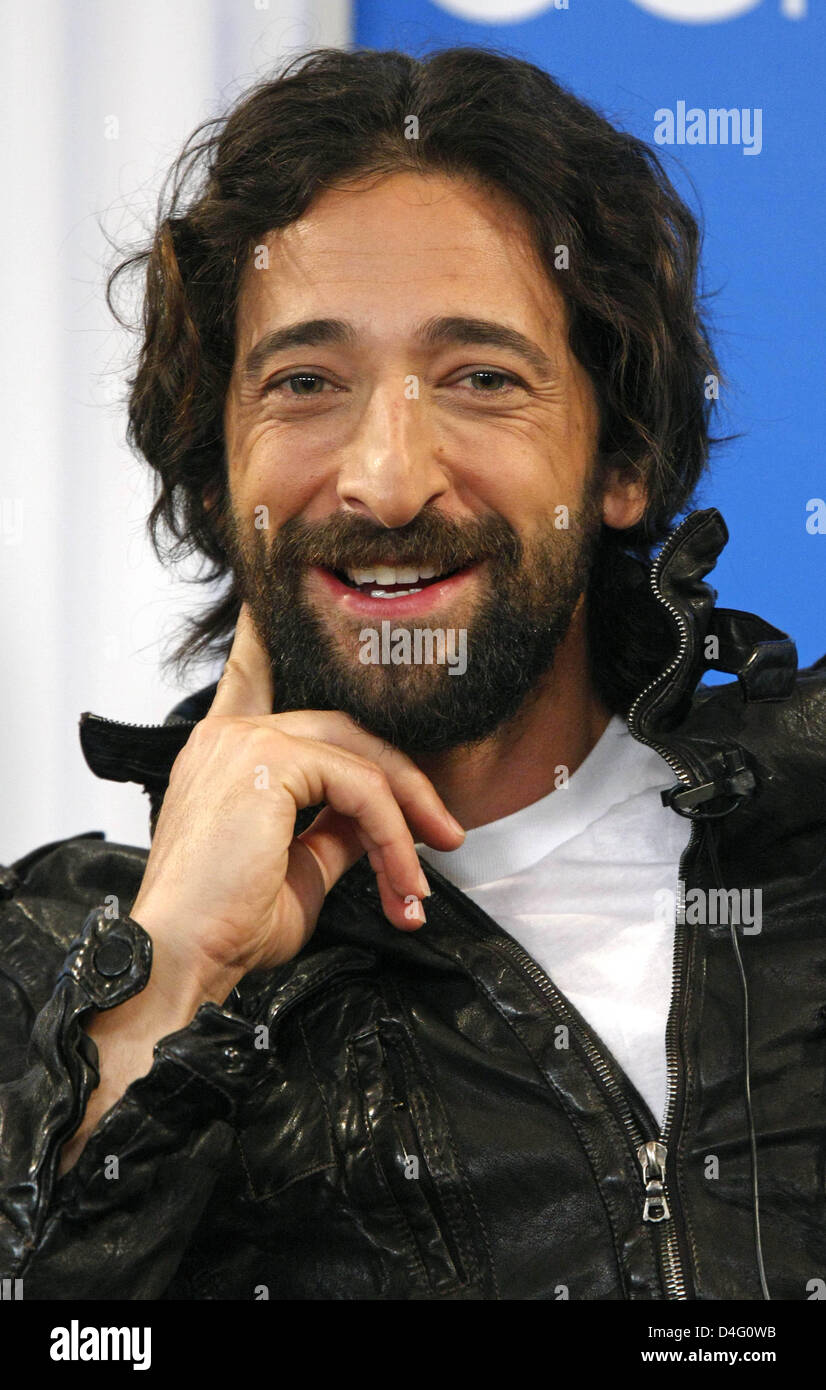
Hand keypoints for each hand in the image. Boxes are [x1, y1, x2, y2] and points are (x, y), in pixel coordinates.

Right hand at [130, 604, 464, 983]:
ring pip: (362, 759)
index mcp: (223, 754)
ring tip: (420, 882)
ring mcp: (247, 740)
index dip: (264, 642)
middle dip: (403, 784)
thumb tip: (378, 822)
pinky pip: (361, 788)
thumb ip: (335, 832)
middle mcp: (229, 735)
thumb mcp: (297, 870)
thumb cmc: (225, 926)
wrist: (185, 958)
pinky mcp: (271, 759)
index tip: (268, 606)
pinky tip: (401, 880)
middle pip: (345, 730)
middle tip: (443, 835)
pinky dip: (393, 836)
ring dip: (407, 822)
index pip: (251, 679)